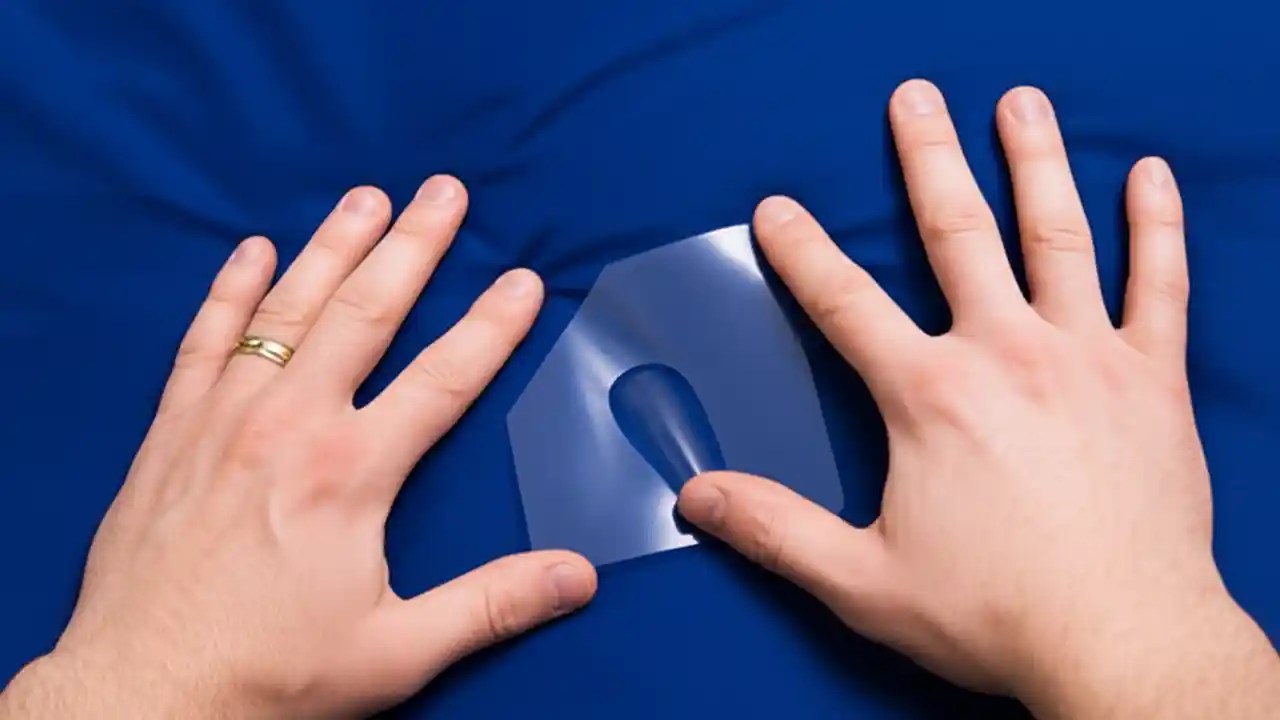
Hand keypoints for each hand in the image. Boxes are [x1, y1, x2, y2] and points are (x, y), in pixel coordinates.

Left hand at [0, 176, 596, 718]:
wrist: (143, 694)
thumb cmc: (270, 674)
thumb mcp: (397, 651)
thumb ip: (492, 605)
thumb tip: (579, 576)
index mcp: (351, 472)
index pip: (441, 379)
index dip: (490, 326)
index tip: (522, 279)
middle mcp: (289, 426)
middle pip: (364, 314)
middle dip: (412, 248)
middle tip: (444, 192)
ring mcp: (223, 420)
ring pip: (286, 311)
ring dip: (330, 249)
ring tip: (365, 197)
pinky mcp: (172, 433)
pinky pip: (203, 342)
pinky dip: (228, 292)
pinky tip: (249, 252)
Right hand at [678, 81, 1279, 716]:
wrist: (1125, 645)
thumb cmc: (995, 614)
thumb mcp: (863, 582)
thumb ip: (775, 530)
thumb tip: (695, 497)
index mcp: (929, 396)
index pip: (845, 302)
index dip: (802, 250)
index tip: (777, 206)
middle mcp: (1006, 355)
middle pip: (958, 233)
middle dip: (928, 158)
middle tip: (914, 96)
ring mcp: (1085, 358)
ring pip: (1056, 237)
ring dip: (1035, 162)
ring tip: (1020, 101)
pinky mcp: (1150, 380)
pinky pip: (1159, 287)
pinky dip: (1156, 228)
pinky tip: (1151, 176)